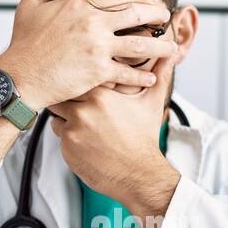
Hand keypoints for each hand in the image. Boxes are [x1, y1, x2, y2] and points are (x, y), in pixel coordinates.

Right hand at [0, 0, 178, 108]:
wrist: (19, 76)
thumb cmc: (23, 43)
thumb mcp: (30, 3)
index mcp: (79, 4)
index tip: (153, 0)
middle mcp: (93, 23)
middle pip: (137, 14)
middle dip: (157, 15)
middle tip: (167, 18)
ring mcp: (98, 47)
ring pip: (140, 44)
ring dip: (160, 46)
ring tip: (172, 48)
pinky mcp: (98, 71)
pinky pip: (128, 73)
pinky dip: (143, 76)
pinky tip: (152, 77)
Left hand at [47, 54, 180, 227]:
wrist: (140, 174)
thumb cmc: (144, 139)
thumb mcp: (152, 103)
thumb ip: (158, 74)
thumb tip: (172, 53)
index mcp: (101, 94)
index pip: (77, 77)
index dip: (79, 80)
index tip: (83, 84)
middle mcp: (84, 109)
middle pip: (61, 94)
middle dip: (67, 98)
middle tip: (79, 106)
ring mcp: (73, 129)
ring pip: (56, 114)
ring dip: (65, 118)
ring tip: (85, 126)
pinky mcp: (67, 147)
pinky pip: (58, 135)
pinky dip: (68, 137)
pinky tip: (86, 141)